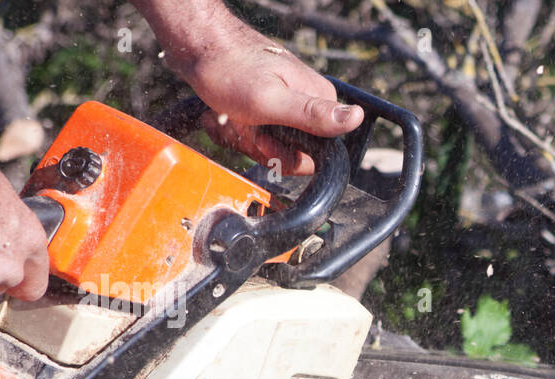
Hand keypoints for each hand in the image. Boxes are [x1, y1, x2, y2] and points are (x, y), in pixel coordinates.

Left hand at [154, 13, 363, 174]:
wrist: (197, 45)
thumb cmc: (229, 69)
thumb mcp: (272, 100)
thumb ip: (313, 115)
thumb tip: (357, 118)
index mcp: (319, 102)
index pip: (316, 157)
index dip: (285, 156)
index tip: (262, 141)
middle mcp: (307, 103)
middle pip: (290, 153)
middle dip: (260, 147)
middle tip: (242, 125)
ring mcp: (286, 104)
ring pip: (269, 145)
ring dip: (243, 138)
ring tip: (228, 117)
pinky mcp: (266, 105)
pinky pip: (255, 134)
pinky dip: (235, 130)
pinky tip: (223, 115)